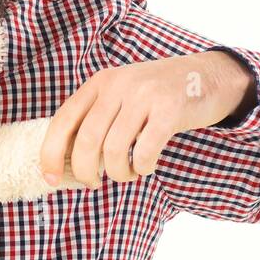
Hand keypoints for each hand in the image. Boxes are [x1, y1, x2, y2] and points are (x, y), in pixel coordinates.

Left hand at [39, 50, 255, 185]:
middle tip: (94, 183)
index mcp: (99, 82)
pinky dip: (142, 167)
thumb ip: (96, 116)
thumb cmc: (158, 95)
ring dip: (118, 173)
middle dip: (85, 172)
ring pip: (114, 150)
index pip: (62, 121)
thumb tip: (66, 160)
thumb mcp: (121, 95)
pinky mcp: (170, 109)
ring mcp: (144, 95)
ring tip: (128, 173)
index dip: (50, 154)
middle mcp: (118, 85)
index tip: (50, 178)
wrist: (208, 76)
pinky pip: (145, 151)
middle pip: (87, 141)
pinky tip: (146, 166)